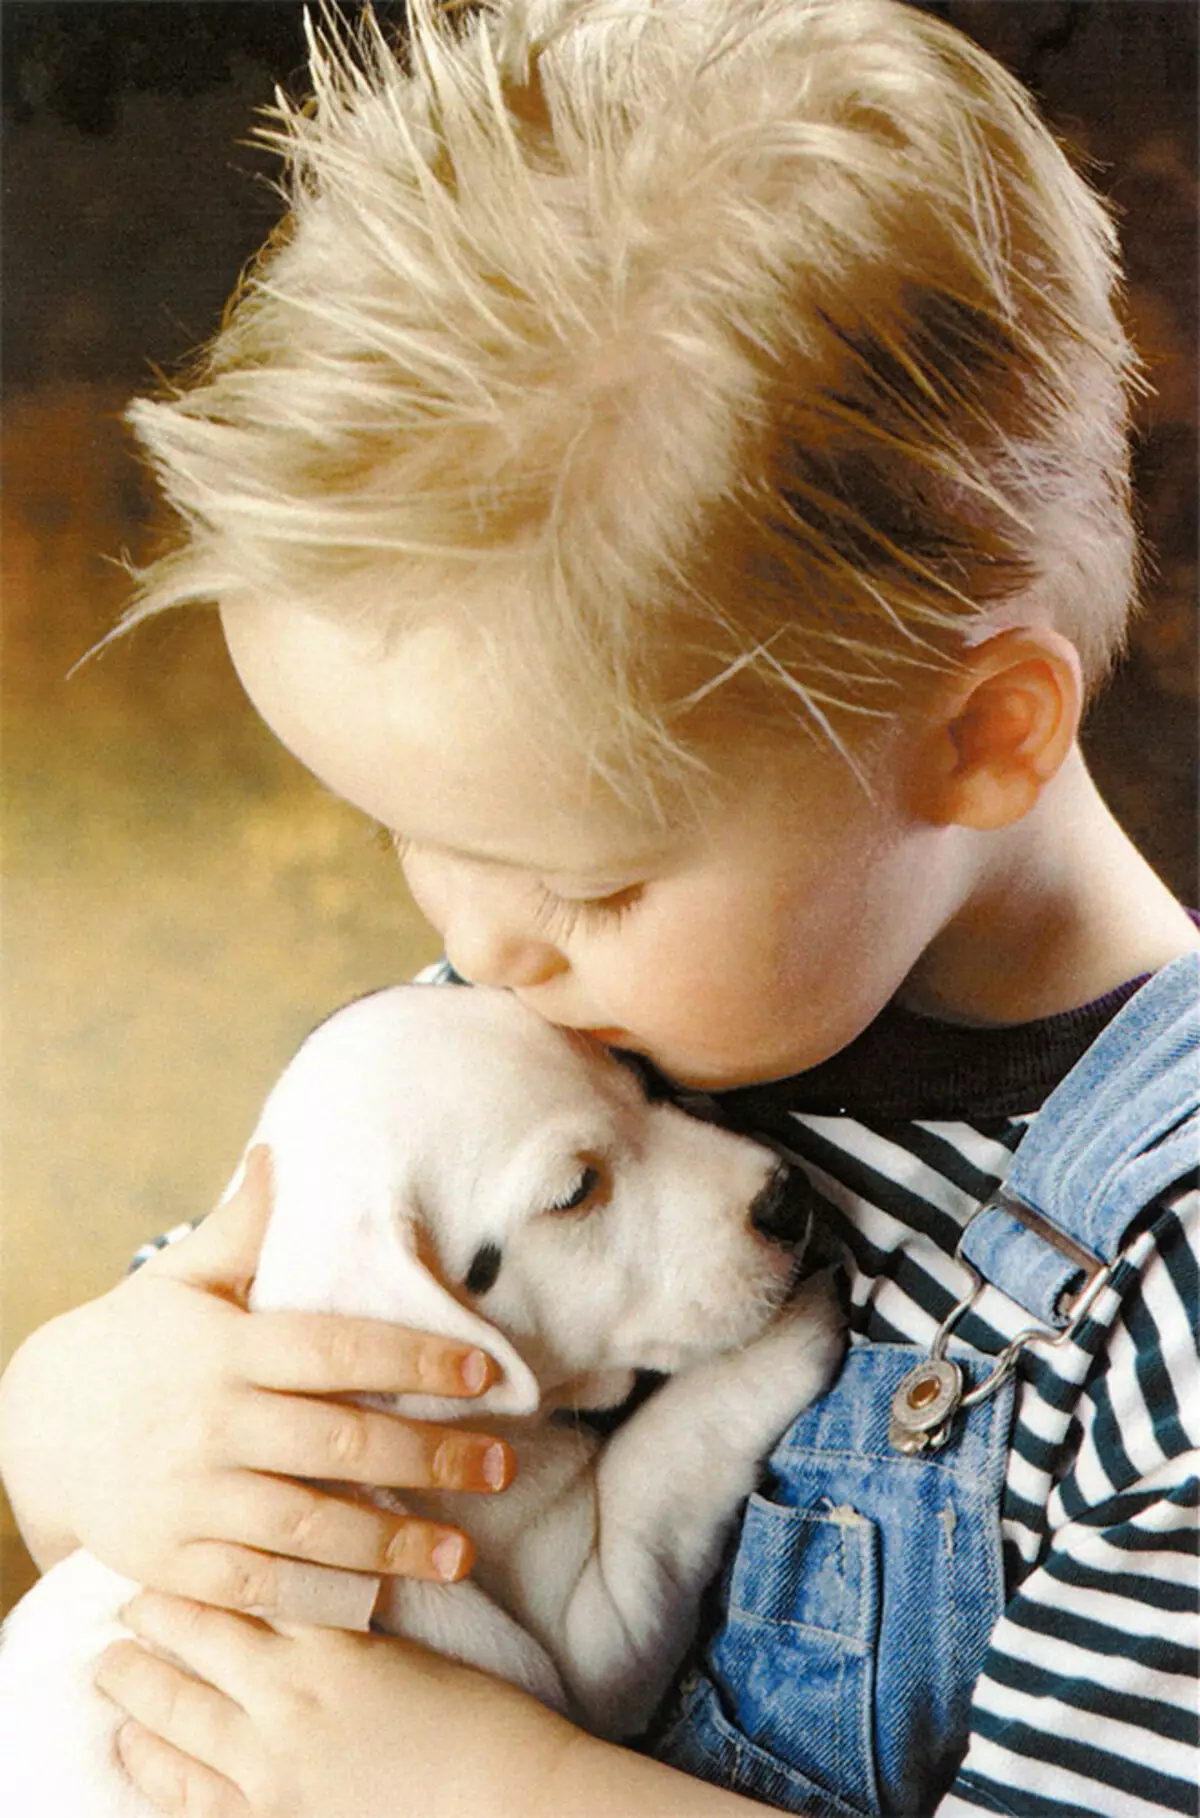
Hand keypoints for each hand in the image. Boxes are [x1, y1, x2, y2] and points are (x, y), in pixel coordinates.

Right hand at [0, 1147, 515, 1615]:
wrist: (37, 1427)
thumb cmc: (134, 1343)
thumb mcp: (179, 1278)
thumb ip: (240, 1227)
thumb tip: (281, 1151)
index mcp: (227, 1348)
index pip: (339, 1350)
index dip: (417, 1359)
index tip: (485, 1371)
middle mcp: (212, 1423)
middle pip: (340, 1441)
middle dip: (431, 1456)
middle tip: (501, 1466)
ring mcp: (190, 1498)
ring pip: (308, 1524)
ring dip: (392, 1543)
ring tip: (461, 1552)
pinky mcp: (171, 1560)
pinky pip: (259, 1585)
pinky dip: (321, 1594)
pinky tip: (380, 1598)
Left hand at [97, 1589, 578, 1817]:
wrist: (508, 1805)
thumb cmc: (484, 1723)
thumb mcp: (415, 1650)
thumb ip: (353, 1622)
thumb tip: (320, 1582)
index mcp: (335, 1644)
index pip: (252, 1582)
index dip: (208, 1559)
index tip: (178, 1539)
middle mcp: (291, 1700)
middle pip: (200, 1641)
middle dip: (157, 1616)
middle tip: (128, 1598)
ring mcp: (273, 1770)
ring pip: (178, 1716)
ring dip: (137, 1686)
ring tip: (110, 1664)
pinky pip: (188, 1794)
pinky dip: (152, 1765)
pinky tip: (131, 1747)